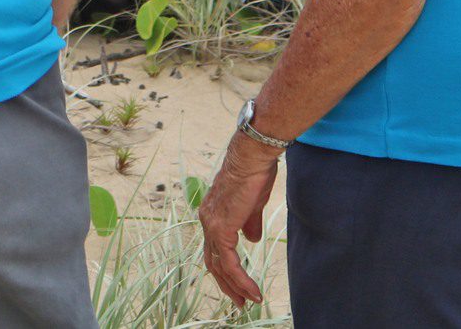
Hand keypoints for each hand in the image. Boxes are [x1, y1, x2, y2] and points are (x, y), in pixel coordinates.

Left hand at [198, 133, 279, 305]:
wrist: (252, 158)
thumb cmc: (253, 175)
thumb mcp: (251, 204)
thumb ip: (247, 223)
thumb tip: (251, 239)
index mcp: (212, 214)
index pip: (215, 249)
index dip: (226, 269)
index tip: (240, 285)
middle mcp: (207, 220)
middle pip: (213, 261)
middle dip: (227, 284)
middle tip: (240, 302)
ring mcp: (212, 224)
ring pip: (219, 265)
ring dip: (235, 286)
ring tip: (249, 301)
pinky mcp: (222, 228)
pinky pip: (228, 262)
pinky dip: (240, 279)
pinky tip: (251, 290)